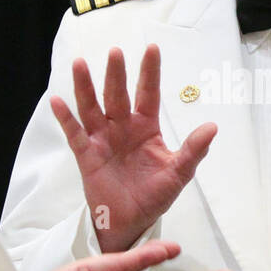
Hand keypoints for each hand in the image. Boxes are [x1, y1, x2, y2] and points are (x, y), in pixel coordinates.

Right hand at [52, 45, 216, 252]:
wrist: (132, 222)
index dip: (150, 72)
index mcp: (146, 127)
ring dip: (85, 86)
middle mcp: (122, 127)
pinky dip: (65, 118)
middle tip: (115, 51)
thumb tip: (212, 127)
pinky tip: (57, 100)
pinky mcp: (86, 155)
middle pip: (118, 94)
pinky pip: (75, 133)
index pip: (148, 93)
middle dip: (117, 73)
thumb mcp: (178, 173)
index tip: (152, 48)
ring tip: (80, 63)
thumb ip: (193, 150)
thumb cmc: (154, 195)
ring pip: (92, 107)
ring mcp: (102, 139)